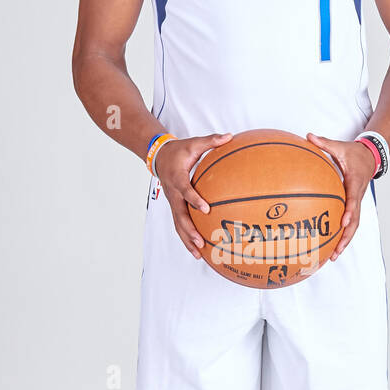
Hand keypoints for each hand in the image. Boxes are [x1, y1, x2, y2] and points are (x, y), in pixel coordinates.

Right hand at [154, 132, 233, 258]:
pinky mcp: (174, 208)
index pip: (185, 191)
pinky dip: (186, 238)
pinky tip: (197, 250)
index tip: (206, 209)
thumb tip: (230, 136)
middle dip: (189, 230)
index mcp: (178, 178)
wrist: (159, 157)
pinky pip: (179, 225)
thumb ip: (211, 141)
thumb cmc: (179, 151)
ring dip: (187, 239)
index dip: (194, 199)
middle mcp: (173, 194)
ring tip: (199, 254)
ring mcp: (173, 203)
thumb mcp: (194, 143)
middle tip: (200, 242)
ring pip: (178, 224)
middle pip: (179, 216)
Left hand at [306, 132, 376, 259]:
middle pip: (355, 220)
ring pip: (354, 225)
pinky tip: (333, 246)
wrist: (370, 157)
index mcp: (355, 182)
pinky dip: (344, 235)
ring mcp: (357, 202)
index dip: (349, 211)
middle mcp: (358, 195)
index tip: (343, 222)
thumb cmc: (353, 153)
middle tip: (337, 250)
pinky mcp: (354, 205)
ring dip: (346, 240)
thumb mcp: (340, 147)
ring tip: (335, 255)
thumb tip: (308, 136)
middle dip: (347, 236)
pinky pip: (350, 222)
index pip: (353, 199)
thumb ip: (324, 143)